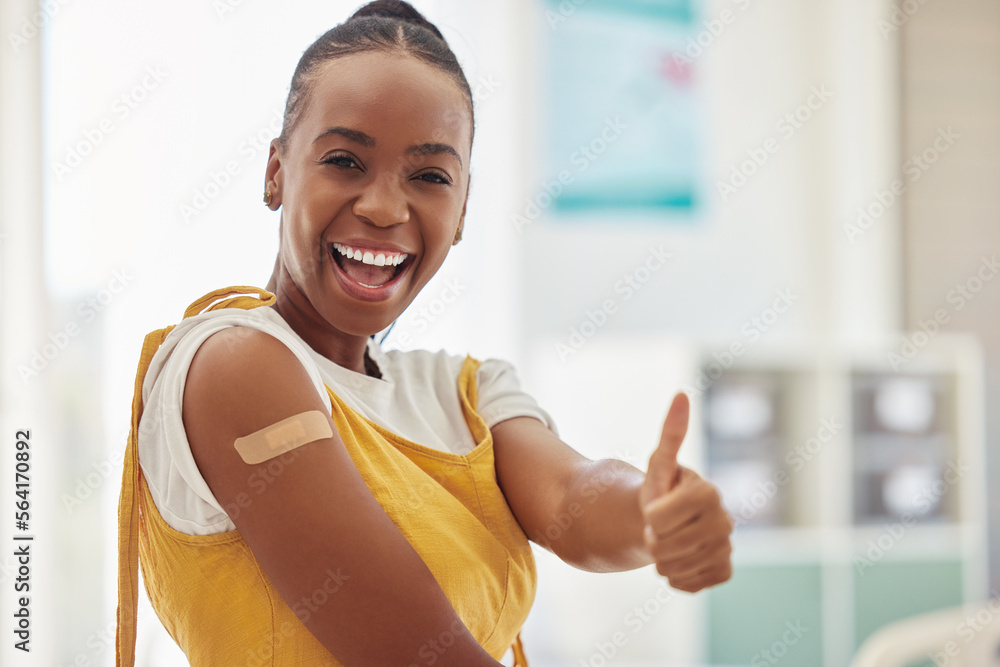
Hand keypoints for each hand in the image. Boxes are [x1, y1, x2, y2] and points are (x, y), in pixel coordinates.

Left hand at [639, 393, 732, 592]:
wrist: (668, 524)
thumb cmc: (662, 491)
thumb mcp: (659, 464)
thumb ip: (671, 433)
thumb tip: (682, 394)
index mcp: (709, 492)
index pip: (657, 519)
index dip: (648, 516)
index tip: (656, 508)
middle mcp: (725, 521)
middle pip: (664, 546)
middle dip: (652, 539)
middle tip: (660, 527)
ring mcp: (727, 548)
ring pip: (674, 568)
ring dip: (661, 559)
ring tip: (668, 542)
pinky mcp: (724, 571)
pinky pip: (687, 584)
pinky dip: (675, 576)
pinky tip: (680, 559)